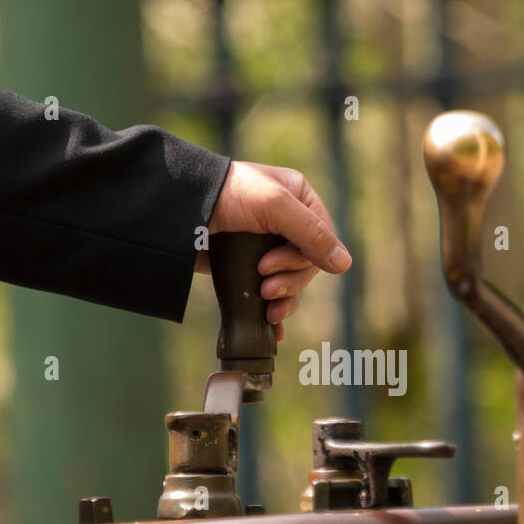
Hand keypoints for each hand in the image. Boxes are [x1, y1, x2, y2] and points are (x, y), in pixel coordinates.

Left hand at [200, 161, 351, 341]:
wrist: (178, 206)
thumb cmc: (227, 194)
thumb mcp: (275, 206)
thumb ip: (312, 234)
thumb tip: (344, 264)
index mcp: (298, 199)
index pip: (321, 239)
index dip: (304, 259)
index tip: (274, 265)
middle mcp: (285, 221)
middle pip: (307, 264)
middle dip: (289, 281)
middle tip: (266, 285)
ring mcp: (265, 244)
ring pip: (290, 281)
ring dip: (283, 299)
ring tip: (267, 308)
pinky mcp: (246, 264)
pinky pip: (271, 292)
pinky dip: (274, 311)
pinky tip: (272, 328)